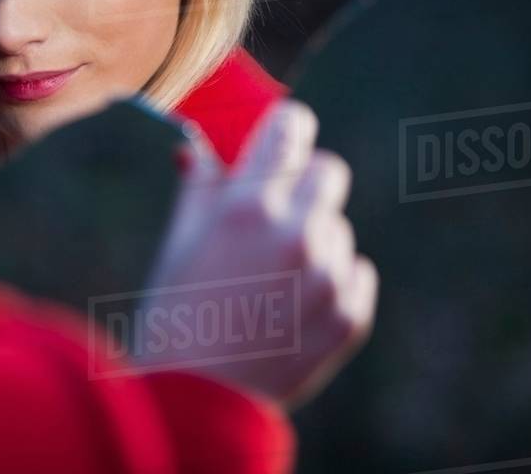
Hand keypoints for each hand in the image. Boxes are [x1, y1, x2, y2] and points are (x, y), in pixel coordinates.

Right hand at [135, 100, 377, 407]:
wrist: (196, 404)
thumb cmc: (175, 316)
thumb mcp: (179, 242)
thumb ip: (200, 185)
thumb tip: (198, 147)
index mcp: (250, 203)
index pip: (293, 126)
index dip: (284, 132)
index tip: (279, 143)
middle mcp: (298, 231)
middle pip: (328, 171)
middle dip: (304, 183)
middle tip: (278, 210)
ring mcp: (329, 276)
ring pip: (337, 228)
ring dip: (314, 240)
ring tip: (272, 280)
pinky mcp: (350, 315)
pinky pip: (355, 273)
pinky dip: (333, 282)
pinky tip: (294, 307)